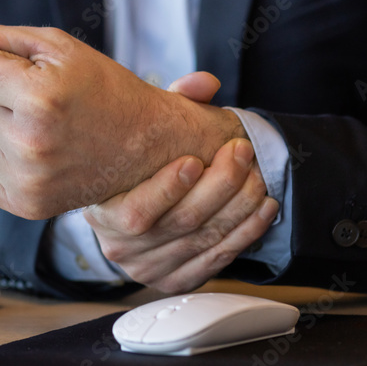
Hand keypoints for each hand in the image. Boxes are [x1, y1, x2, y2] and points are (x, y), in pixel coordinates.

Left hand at [0, 25, 246, 219]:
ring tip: (31, 125)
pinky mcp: (26, 205)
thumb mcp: (58, 46)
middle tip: (32, 99)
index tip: (25, 73)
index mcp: (40, 99)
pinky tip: (31, 153)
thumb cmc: (99, 87)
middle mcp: (30, 144)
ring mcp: (28, 181)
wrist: (146, 146)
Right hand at [84, 74, 278, 293]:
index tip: (195, 160)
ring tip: (258, 177)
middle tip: (241, 154)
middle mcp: (122, 247)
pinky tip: (263, 210)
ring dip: (241, 208)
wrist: (125, 211)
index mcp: (104, 212)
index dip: (169, 188)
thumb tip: (204, 84)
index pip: (137, 212)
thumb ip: (171, 102)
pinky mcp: (174, 281)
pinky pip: (217, 260)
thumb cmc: (135, 168)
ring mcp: (148, 269)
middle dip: (221, 185)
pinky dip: (246, 233)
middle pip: (182, 222)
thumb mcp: (142, 133)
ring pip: (205, 240)